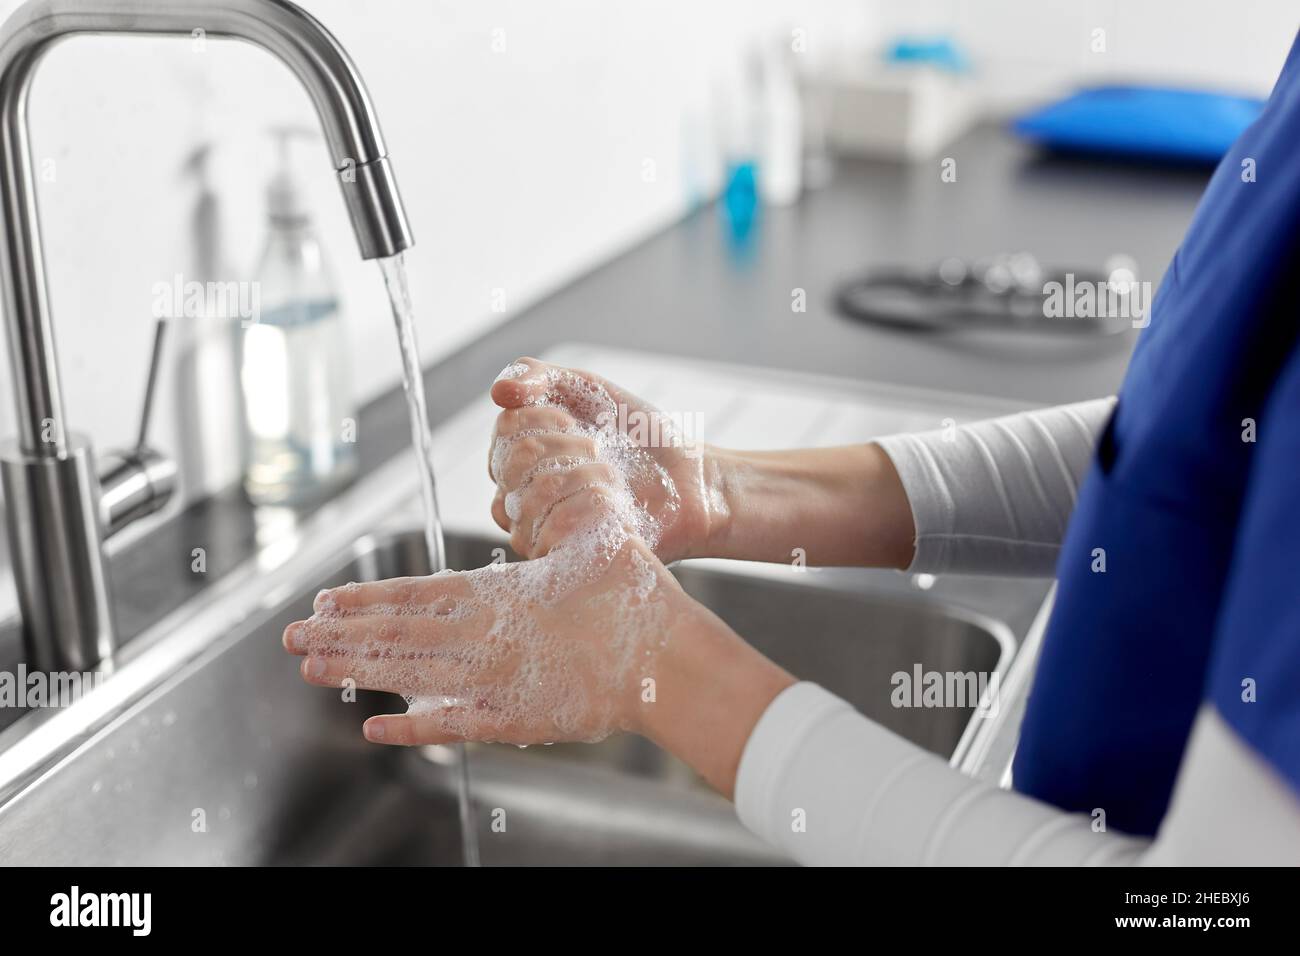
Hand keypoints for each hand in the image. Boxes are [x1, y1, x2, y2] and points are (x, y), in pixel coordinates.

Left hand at [283, 529, 793, 794]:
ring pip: (409, 675)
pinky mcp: (511, 718)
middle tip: (290, 640)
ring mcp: (491, 678)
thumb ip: (562, 502)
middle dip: (340, 636)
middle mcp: (480, 633)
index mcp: (495, 590)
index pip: (414, 593)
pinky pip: (451, 725)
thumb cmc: (632, 589)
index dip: (366, 598)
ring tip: (309, 670)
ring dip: (357, 671)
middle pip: (397, 634)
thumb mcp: (594, 528)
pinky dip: (411, 729)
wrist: (662, 653)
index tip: (324, 602)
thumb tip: (550, 454)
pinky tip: (372, 729)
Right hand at [488, 357, 723, 563]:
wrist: (692, 480)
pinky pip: (553, 531)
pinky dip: (588, 505)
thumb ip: (540, 377)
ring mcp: (541, 533)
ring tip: (611, 477)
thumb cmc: (640, 437)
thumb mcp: (589, 390)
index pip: (504, 430)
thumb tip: (498, 392)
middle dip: (562, 445)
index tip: (579, 421)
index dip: (543, 416)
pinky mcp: (566, 560)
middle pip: (510, 464)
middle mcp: (520, 497)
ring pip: (527, 500)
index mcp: (520, 456)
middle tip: (598, 448)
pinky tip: (614, 502)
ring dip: (579, 475)